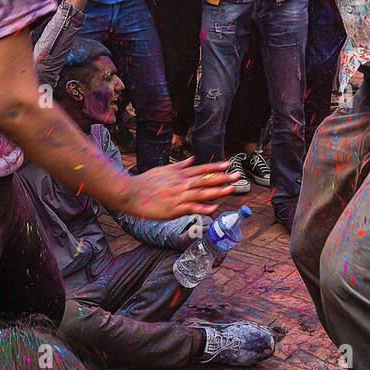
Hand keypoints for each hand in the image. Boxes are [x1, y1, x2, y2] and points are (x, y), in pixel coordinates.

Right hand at [118, 157, 237, 218]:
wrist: (131, 192)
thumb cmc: (146, 181)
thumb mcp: (164, 169)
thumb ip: (180, 165)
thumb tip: (192, 159)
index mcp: (180, 174)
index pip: (201, 169)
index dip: (216, 168)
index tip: (229, 165)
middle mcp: (182, 184)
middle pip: (206, 180)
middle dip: (223, 178)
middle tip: (237, 175)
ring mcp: (179, 196)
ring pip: (202, 193)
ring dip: (218, 191)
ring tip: (231, 189)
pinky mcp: (174, 209)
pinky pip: (192, 209)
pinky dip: (203, 208)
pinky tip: (214, 208)